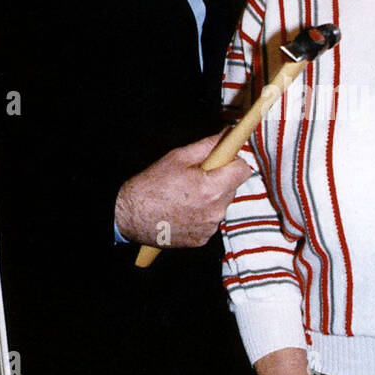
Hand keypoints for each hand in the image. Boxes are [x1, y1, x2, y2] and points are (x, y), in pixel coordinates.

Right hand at [114, 133, 251, 247]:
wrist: (130, 216)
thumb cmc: (151, 185)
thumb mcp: (179, 157)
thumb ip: (208, 145)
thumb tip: (228, 134)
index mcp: (211, 188)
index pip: (243, 170)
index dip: (234, 162)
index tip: (224, 160)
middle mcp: (214, 210)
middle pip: (233, 187)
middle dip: (220, 179)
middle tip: (197, 177)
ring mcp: (209, 227)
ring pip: (222, 204)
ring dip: (211, 197)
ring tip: (187, 195)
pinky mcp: (203, 239)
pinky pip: (211, 220)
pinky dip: (202, 214)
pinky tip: (184, 210)